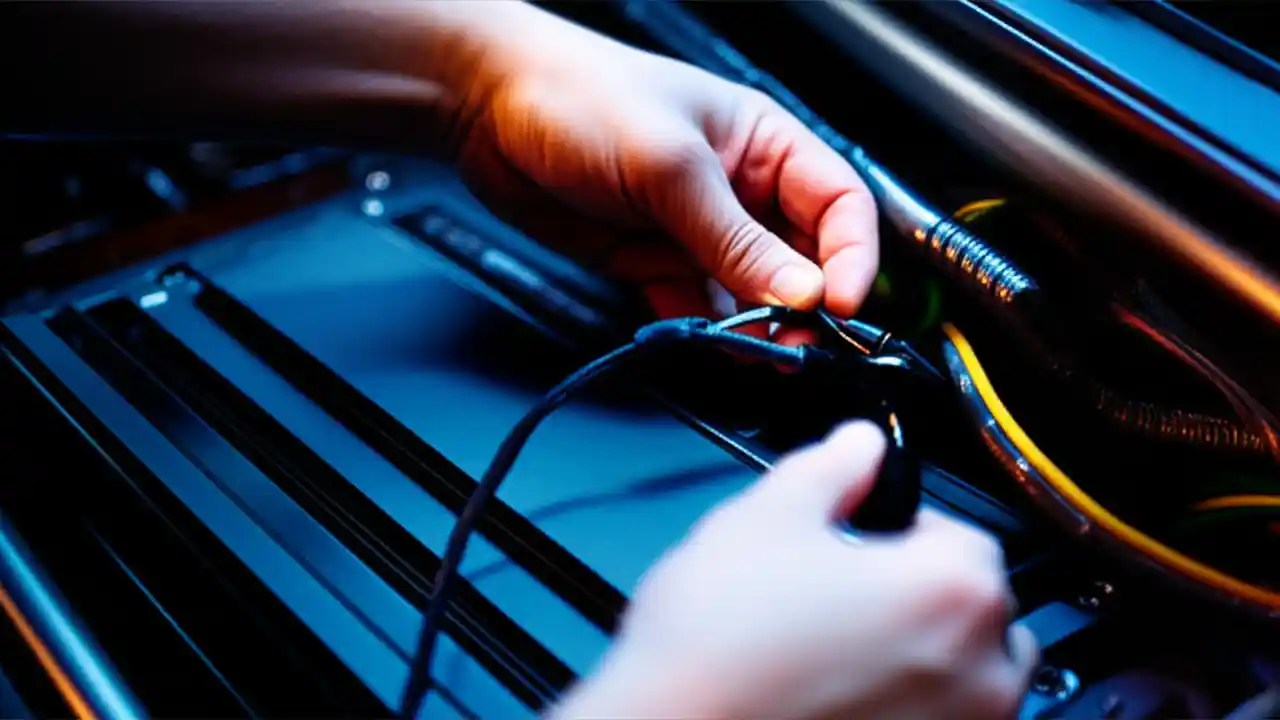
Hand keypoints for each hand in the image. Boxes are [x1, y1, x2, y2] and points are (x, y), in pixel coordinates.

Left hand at [450, 3, 878, 320]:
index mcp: (765, 146)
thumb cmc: (581, 96)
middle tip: (797, 343)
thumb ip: (735, 237)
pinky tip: (705, 343)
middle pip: (803, 260)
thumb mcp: (671, 166)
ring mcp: (697, 231)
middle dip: (807, 306)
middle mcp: (740, 191)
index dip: (851, 258)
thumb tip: (800, 293)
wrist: (489, 110)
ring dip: (758, 328)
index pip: (840, 207)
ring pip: (752, 295)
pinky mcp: (656, 262)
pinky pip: (697, 309)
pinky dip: (705, 332)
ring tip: (755, 352)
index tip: (840, 303)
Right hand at [552, 421, 1036, 718]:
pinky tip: (839, 691)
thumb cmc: (715, 649)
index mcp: (950, 593)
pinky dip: (906, 706)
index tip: (862, 537)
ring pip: (968, 678)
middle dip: (922, 592)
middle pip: (978, 611)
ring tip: (843, 647)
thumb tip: (858, 446)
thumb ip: (830, 467)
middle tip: (844, 592)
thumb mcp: (765, 517)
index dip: (905, 527)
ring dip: (926, 655)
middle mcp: (975, 674)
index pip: (967, 536)